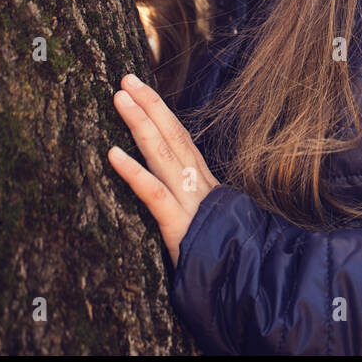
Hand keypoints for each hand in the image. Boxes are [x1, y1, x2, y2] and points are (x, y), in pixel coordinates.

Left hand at [107, 73, 218, 266]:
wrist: (250, 282)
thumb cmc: (226, 257)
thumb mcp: (211, 224)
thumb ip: (196, 205)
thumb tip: (180, 189)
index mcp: (205, 183)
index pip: (182, 139)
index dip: (162, 113)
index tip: (142, 90)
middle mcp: (198, 185)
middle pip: (173, 136)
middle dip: (150, 104)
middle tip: (125, 78)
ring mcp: (190, 202)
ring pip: (163, 154)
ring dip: (140, 123)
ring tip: (119, 98)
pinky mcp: (178, 225)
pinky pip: (153, 193)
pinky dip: (132, 172)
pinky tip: (111, 152)